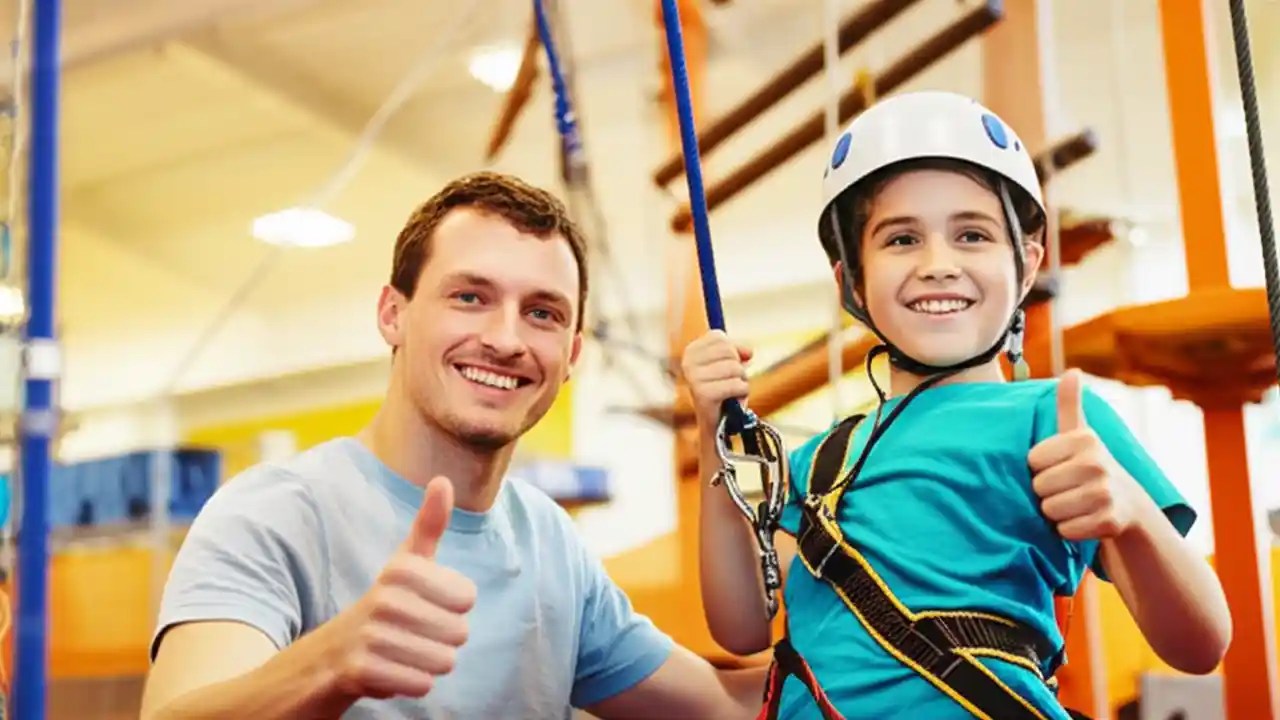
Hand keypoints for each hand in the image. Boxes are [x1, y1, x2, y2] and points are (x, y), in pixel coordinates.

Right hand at [327, 476, 476, 699]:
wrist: (321, 660)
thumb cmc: (379, 609)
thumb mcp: (403, 564)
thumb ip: (428, 525)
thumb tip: (443, 479)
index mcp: (402, 568)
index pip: (468, 597)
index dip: (452, 609)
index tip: (422, 606)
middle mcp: (386, 596)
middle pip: (460, 632)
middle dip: (440, 641)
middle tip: (408, 635)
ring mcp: (371, 634)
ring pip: (444, 661)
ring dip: (425, 665)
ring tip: (398, 653)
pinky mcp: (361, 670)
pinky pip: (421, 684)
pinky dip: (410, 685)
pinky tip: (387, 672)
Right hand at [680, 330, 752, 428]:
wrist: (716, 423)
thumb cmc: (723, 390)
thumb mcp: (729, 364)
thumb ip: (737, 351)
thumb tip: (749, 352)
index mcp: (691, 351)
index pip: (719, 338)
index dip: (732, 351)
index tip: (726, 365)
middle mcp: (688, 363)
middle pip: (729, 352)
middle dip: (738, 368)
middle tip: (729, 382)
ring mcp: (694, 379)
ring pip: (735, 368)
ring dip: (741, 382)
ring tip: (730, 392)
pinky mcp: (704, 395)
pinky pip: (737, 385)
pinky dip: (741, 393)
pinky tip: (732, 401)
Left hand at [1028, 369, 1137, 540]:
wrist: (1128, 504)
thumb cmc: (1089, 466)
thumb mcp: (1078, 433)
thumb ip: (1069, 404)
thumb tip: (1072, 372)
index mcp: (1084, 439)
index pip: (1032, 461)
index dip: (1041, 468)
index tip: (1061, 467)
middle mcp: (1098, 463)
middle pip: (1039, 487)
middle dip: (1048, 492)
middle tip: (1069, 488)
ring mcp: (1106, 494)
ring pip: (1050, 510)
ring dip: (1057, 512)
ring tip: (1076, 504)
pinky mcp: (1109, 522)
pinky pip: (1065, 530)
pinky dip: (1069, 531)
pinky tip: (1085, 520)